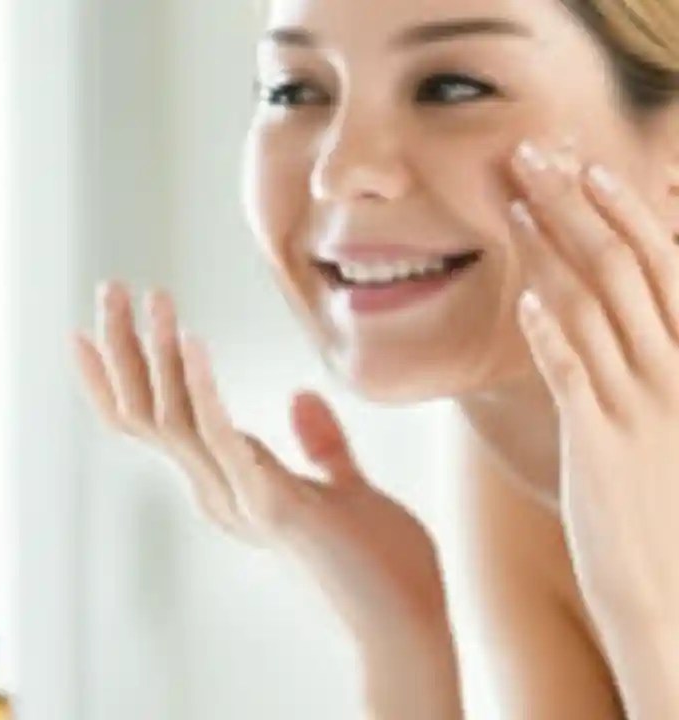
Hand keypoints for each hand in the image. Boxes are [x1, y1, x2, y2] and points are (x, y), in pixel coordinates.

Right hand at [73, 284, 449, 639]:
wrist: (409, 623)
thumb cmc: (381, 562)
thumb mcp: (345, 487)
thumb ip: (321, 445)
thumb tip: (298, 396)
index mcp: (225, 485)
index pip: (151, 424)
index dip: (116, 378)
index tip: (90, 330)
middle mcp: (214, 491)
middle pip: (145, 413)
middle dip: (123, 349)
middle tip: (110, 287)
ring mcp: (234, 499)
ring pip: (170, 418)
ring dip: (155, 354)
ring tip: (151, 297)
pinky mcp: (268, 503)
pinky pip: (220, 436)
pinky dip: (202, 386)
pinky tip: (191, 338)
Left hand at [508, 139, 678, 715]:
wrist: (675, 596)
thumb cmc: (666, 509)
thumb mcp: (666, 425)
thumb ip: (643, 366)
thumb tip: (613, 316)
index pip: (670, 267)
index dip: (634, 210)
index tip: (599, 162)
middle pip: (631, 266)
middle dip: (584, 202)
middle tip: (540, 152)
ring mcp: (645, 407)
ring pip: (599, 304)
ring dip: (556, 243)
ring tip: (518, 196)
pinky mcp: (604, 444)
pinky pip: (578, 375)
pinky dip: (552, 330)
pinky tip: (526, 294)